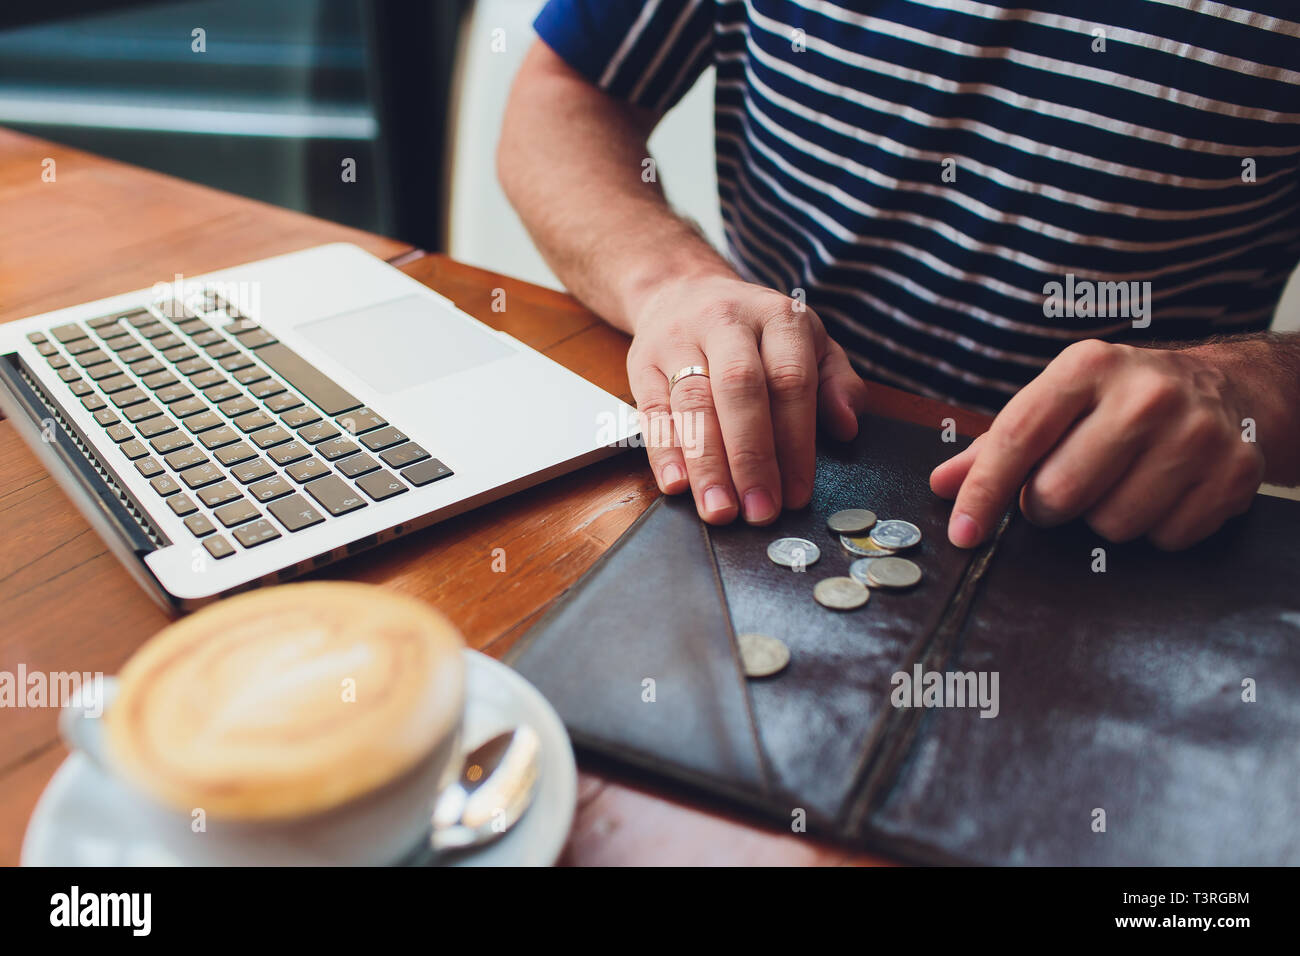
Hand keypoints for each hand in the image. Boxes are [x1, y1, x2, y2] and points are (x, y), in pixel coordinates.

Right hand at [627, 275, 868, 523]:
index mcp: (777, 317)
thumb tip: (846, 426)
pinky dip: (663, 451)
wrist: (683, 290)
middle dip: (750, 456)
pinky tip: (677, 485)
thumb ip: (836, 383)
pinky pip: (652, 410)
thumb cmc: (756, 332)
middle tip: (760, 510)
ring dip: (706, 464)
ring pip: (692, 402)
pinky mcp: (642, 362)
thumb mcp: (809, 342)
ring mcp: (679, 339)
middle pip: (739, 389)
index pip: (790, 381)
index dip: (795, 442)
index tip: (797, 493)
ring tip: (720, 509)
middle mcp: (726, 321)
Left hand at [931, 339, 1264, 550]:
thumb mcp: (1057, 403)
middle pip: (1060, 494)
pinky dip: (1154, 529)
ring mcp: (1197, 432)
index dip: (984, 492)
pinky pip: (1166, 538)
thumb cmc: (1117, 401)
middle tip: (1061, 489)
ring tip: (1118, 483)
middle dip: (1046, 506)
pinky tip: (1162, 493)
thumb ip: (997, 445)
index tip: (963, 533)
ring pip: (1112, 525)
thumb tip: (942, 484)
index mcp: (1087, 367)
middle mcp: (1145, 394)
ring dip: (1102, 520)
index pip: (1018, 438)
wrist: (1225, 388)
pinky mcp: (1235, 472)